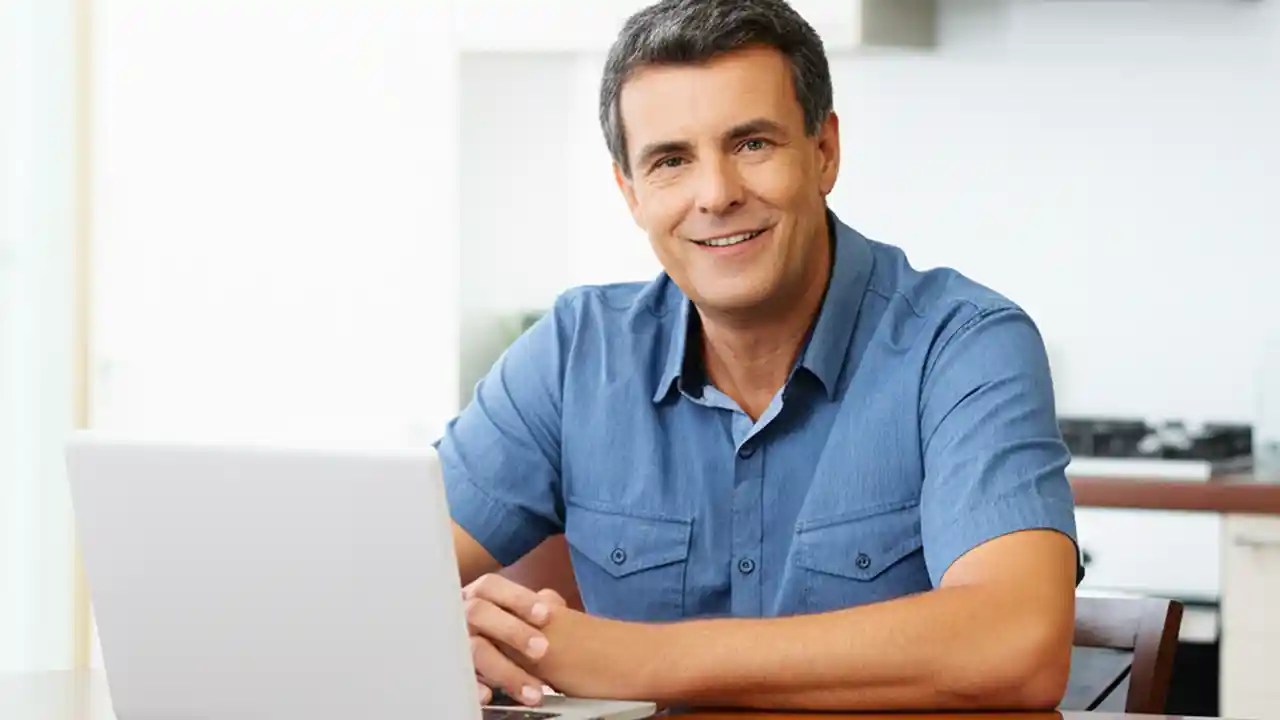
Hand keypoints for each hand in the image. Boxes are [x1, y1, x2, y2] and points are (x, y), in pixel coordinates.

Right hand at [463, 573, 567, 705]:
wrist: (501, 663)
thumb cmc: (516, 632)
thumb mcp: (527, 615)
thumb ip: (540, 606)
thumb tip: (551, 604)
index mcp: (479, 597)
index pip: (491, 586)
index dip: (517, 598)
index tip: (546, 616)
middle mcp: (462, 616)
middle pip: (478, 613)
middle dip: (512, 630)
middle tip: (542, 650)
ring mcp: (457, 643)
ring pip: (474, 650)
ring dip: (505, 670)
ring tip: (534, 691)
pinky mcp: (457, 672)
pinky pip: (462, 678)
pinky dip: (476, 686)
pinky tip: (490, 695)